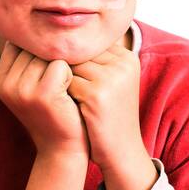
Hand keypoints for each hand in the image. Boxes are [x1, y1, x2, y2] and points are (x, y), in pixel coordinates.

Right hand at [0, 40, 90, 158]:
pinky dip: (72, 74)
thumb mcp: (35, 83)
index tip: (54, 71)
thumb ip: (31, 56)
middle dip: (54, 56)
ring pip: (49, 53)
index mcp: (0, 78)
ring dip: (65, 65)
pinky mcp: (41, 95)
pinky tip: (70, 93)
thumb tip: (38, 18)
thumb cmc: (56, 111)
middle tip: (64, 80)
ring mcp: (21, 89)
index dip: (42, 50)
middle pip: (35, 45)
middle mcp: (5, 83)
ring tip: (66, 88)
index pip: (22, 42)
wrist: (65, 148)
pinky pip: (61, 65)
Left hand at [67, 38, 145, 172]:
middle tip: (65, 87)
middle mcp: (122, 64)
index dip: (75, 60)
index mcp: (127, 58)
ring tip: (68, 97)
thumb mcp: (111, 83)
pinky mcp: (97, 94)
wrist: (121, 150)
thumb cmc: (110, 115)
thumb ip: (95, 60)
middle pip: (78, 52)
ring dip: (63, 81)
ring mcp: (111, 78)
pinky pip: (65, 82)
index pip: (88, 44)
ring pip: (69, 66)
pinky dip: (62, 94)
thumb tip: (61, 38)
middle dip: (67, 68)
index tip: (72, 78)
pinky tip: (69, 106)